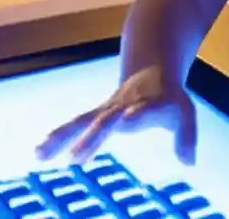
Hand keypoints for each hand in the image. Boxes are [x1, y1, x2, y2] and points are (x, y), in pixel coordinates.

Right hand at [35, 66, 196, 165]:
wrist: (150, 65)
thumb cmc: (169, 96)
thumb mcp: (185, 113)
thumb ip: (186, 136)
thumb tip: (188, 163)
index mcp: (149, 103)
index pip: (143, 110)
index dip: (136, 115)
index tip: (127, 120)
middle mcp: (123, 106)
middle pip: (105, 121)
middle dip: (91, 138)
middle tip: (76, 157)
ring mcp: (107, 110)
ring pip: (81, 122)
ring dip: (62, 138)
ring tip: (40, 154)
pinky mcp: (96, 115)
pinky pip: (75, 126)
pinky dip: (57, 138)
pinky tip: (39, 153)